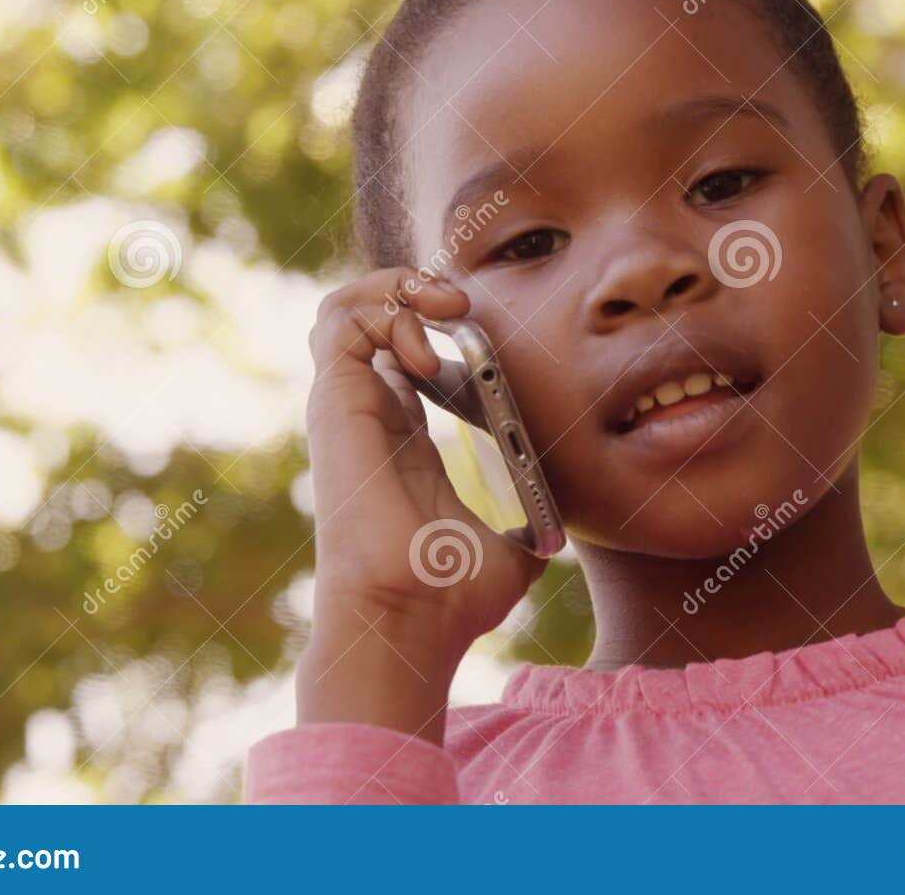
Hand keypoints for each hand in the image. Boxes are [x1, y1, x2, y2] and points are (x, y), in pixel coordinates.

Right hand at [297, 267, 549, 740]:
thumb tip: (569, 519)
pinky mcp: (336, 402)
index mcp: (404, 439)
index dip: (442, 325)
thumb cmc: (453, 597)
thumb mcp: (516, 544)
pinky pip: (340, 320)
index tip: (486, 329)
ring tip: (446, 310)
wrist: (413, 615)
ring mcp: (347, 406)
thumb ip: (534, 516)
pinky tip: (431, 344)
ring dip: (400, 289)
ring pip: (346, 307)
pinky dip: (386, 307)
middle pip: (372, 318)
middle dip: (419, 291)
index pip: (407, 356)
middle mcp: (368, 415)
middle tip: (464, 309)